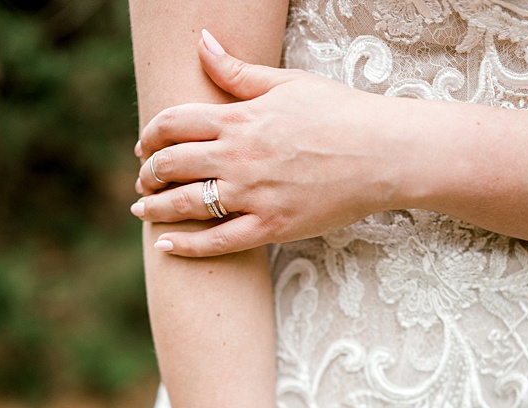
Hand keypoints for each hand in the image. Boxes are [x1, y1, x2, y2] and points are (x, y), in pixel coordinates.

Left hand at [132, 29, 400, 256]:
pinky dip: (184, 245)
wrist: (385, 153)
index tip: (145, 145)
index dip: (150, 134)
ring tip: (142, 208)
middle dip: (148, 172)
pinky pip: (215, 242)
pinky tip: (164, 245)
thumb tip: (201, 42)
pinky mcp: (269, 227)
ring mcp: (252, 194)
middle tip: (144, 178)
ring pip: (185, 204)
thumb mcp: (287, 82)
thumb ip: (236, 70)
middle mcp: (239, 157)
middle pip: (170, 164)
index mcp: (240, 118)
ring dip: (154, 207)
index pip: (173, 123)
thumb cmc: (339, 112)